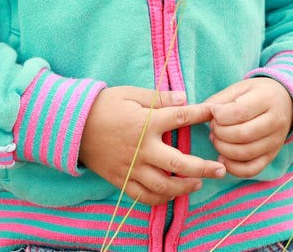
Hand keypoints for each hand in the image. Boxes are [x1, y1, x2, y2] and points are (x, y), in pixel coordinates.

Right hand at [79, 86, 225, 205]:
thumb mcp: (130, 94)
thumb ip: (158, 98)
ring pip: (164, 186)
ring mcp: (131, 168)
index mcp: (146, 123)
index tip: (214, 113)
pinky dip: (161, 198)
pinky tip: (173, 193)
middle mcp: (142, 149)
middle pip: (179, 163)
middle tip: (221, 169)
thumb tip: (183, 97)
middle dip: (203, 168)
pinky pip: (144, 196)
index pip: (180, 118)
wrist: (72, 126)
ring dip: (185, 186)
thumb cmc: (103, 105)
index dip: (200, 114)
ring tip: (199, 183)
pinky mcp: (121, 180)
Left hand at [205, 78, 292, 176]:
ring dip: (223, 149)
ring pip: (246, 153)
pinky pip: (252, 169)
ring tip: (216, 139)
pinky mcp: (272, 156)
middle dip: (220, 133)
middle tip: (213, 128)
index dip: (220, 115)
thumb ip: (221, 99)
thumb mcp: (240, 88)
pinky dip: (234, 168)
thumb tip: (202, 112)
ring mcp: (275, 142)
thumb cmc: (256, 93)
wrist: (285, 102)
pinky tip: (222, 158)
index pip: (241, 112)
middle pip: (243, 135)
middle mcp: (275, 122)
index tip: (213, 112)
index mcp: (267, 99)